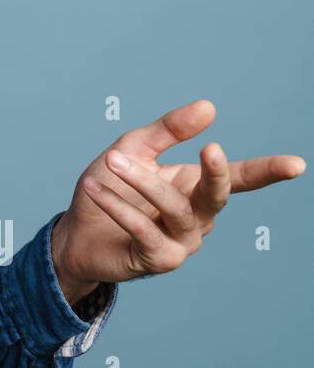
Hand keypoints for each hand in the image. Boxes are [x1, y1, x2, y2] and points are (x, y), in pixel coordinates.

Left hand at [51, 99, 305, 300]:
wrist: (76, 232)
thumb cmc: (109, 188)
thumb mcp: (134, 149)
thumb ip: (169, 130)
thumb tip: (209, 107)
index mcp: (196, 187)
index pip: (240, 178)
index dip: (268, 171)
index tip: (297, 164)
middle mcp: (197, 217)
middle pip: (217, 196)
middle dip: (218, 174)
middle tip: (212, 150)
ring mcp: (182, 243)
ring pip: (176, 209)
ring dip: (143, 182)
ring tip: (112, 159)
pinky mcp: (159, 261)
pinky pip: (145, 231)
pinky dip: (119, 207)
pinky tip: (96, 189)